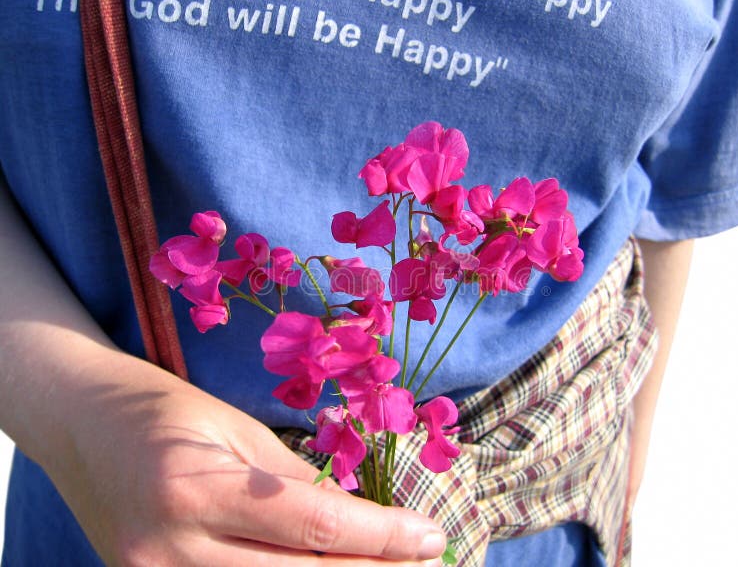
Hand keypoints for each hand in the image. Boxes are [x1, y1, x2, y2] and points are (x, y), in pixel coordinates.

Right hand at [51, 356, 445, 565]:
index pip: (313, 525)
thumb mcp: (236, 430)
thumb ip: (293, 483)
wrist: (80, 424)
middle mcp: (170, 551)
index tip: (431, 538)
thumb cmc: (163, 411)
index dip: (382, 537)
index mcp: (195, 488)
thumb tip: (359, 521)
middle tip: (425, 565)